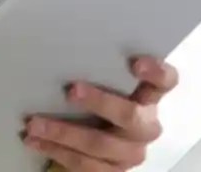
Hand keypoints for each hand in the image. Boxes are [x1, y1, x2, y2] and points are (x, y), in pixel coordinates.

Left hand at [23, 57, 179, 170]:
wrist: (106, 146)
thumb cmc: (103, 105)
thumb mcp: (109, 86)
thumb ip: (102, 71)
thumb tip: (64, 41)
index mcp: (150, 99)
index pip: (165, 82)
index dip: (156, 73)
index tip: (136, 62)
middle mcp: (146, 126)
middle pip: (130, 115)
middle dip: (99, 102)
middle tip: (72, 91)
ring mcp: (131, 153)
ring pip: (100, 144)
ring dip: (63, 133)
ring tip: (35, 124)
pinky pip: (84, 165)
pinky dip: (57, 151)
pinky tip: (36, 141)